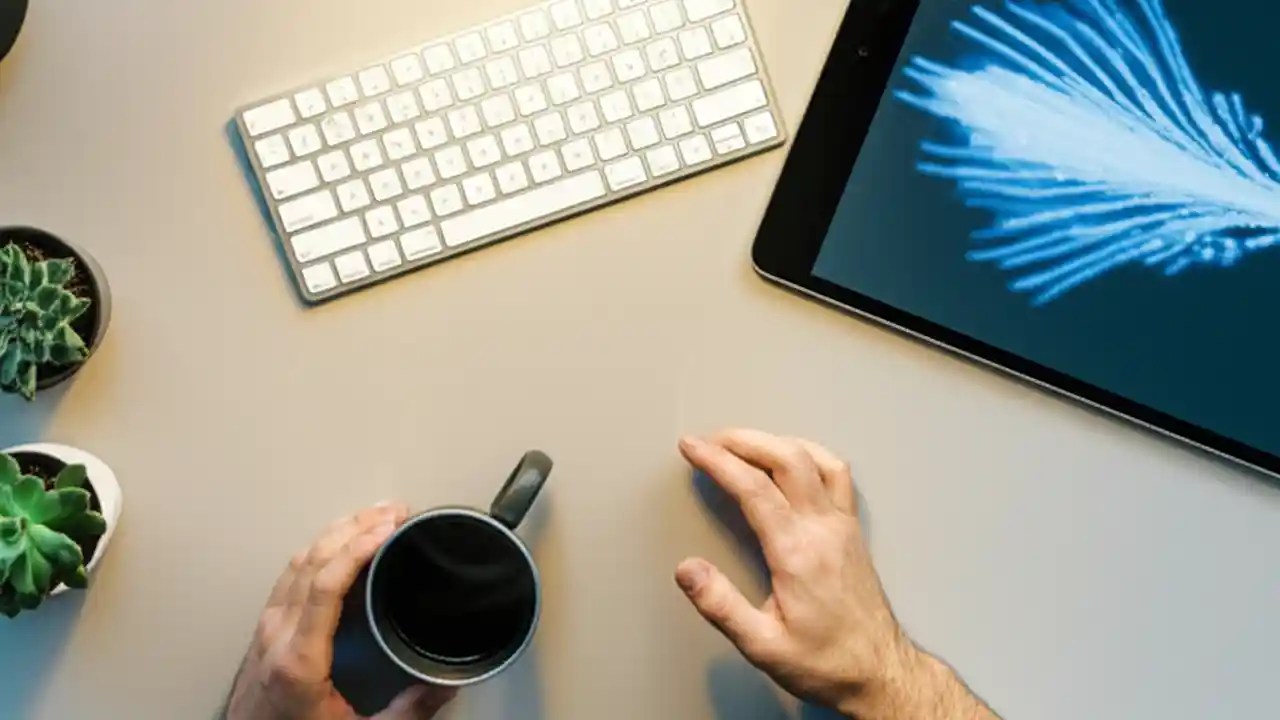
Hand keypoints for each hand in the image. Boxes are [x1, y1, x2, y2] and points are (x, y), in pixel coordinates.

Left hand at [227, 503, 456, 719]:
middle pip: (312, 561)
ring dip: (337, 532)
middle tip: (394, 511)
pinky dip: (320, 548)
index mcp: (299, 660)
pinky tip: (340, 543)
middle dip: (355, 527)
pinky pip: (291, 574)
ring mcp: (268, 628)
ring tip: (374, 517)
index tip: (387, 528)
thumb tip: (445, 686)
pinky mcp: (266, 628)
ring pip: (298, 561)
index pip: (325, 586)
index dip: (357, 549)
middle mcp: (278, 636)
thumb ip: (405, 713)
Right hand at [675, 430, 994, 719]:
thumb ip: (721, 606)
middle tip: (710, 440)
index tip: (691, 447)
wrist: (880, 673)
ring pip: (814, 458)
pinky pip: (837, 474)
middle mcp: (824, 529)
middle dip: (743, 439)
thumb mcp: (763, 646)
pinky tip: (793, 458)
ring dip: (775, 441)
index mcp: (797, 553)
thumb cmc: (825, 662)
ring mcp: (843, 526)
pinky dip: (809, 454)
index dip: (717, 460)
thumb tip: (687, 570)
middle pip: (786, 458)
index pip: (753, 488)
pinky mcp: (853, 531)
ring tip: (744, 443)